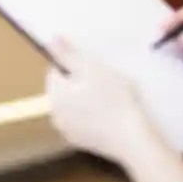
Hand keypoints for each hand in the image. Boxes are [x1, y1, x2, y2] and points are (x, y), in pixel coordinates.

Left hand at [45, 39, 154, 163]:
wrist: (132, 139)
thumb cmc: (114, 100)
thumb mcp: (92, 68)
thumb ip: (68, 54)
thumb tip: (50, 40)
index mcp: (54, 93)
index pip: (55, 69)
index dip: (75, 65)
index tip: (95, 69)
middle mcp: (54, 113)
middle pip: (64, 87)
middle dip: (81, 82)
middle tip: (105, 82)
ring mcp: (66, 130)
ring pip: (73, 104)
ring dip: (87, 98)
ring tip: (110, 99)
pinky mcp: (80, 141)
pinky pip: (82, 120)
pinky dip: (92, 115)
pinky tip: (110, 114)